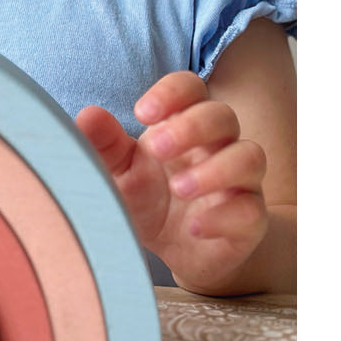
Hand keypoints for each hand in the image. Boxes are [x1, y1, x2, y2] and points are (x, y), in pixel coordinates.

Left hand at [75, 72, 268, 293]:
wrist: (177, 252)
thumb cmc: (148, 199)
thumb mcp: (118, 172)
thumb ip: (104, 144)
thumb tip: (88, 115)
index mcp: (182, 124)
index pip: (191, 88)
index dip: (171, 93)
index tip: (141, 113)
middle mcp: (217, 146)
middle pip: (223, 116)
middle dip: (191, 126)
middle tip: (156, 148)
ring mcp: (239, 182)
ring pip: (249, 157)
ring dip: (214, 170)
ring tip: (178, 188)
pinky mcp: (249, 221)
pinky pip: (252, 211)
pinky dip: (222, 217)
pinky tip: (194, 227)